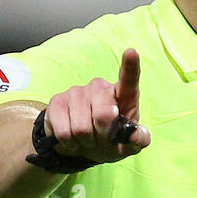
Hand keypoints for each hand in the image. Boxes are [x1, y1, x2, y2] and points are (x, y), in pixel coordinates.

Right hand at [43, 48, 151, 162]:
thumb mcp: (129, 144)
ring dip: (86, 142)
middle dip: (103, 136)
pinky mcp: (57, 101)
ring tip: (87, 139)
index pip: (128, 79)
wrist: (82, 145)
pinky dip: (70, 144)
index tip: (131, 52)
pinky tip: (73, 139)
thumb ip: (139, 139)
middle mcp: (99, 87)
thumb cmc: (111, 140)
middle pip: (103, 115)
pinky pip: (64, 132)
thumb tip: (136, 134)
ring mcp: (76, 92)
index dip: (130, 66)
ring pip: (81, 128)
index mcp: (122, 94)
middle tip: (102, 139)